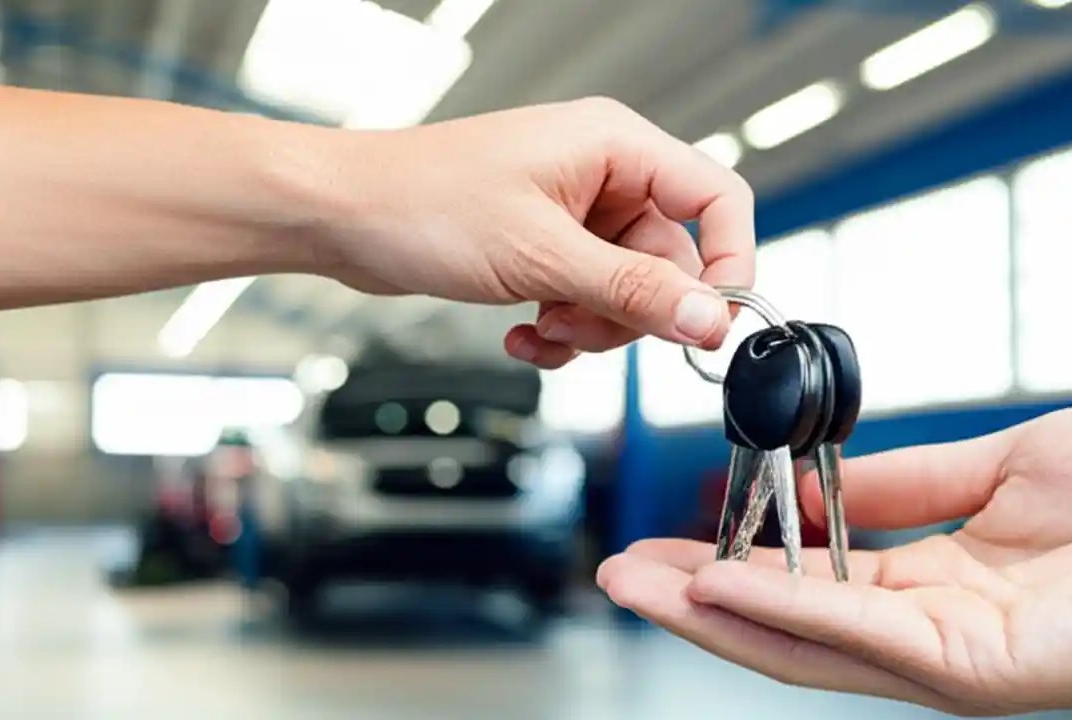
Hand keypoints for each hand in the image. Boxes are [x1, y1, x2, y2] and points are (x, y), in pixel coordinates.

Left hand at [309, 97, 754, 367]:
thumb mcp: (542, 256)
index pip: (717, 198)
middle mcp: (602, 174)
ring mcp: (574, 211)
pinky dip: (563, 327)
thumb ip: (634, 290)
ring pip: (627, 290)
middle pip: (670, 260)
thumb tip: (709, 317)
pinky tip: (524, 332)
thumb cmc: (421, 204)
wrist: (343, 217)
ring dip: (590, 326)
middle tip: (580, 328)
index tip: (711, 322)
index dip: (728, 262)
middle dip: (629, 310)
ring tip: (540, 324)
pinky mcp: (547, 244)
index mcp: (615, 147)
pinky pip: (587, 298)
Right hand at [597, 404, 1071, 715]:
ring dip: (714, 614)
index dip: (737, 566)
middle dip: (699, 602)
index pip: (814, 587)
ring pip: (808, 642)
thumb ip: (903, 485)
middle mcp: (936, 637)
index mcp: (941, 588)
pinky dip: (782, 609)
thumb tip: (819, 484)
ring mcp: (954, 660)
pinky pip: (860, 633)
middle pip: (792, 627)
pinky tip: (719, 584)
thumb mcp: (997, 467)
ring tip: (638, 585)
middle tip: (619, 576)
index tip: (675, 535)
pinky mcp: (978, 668)